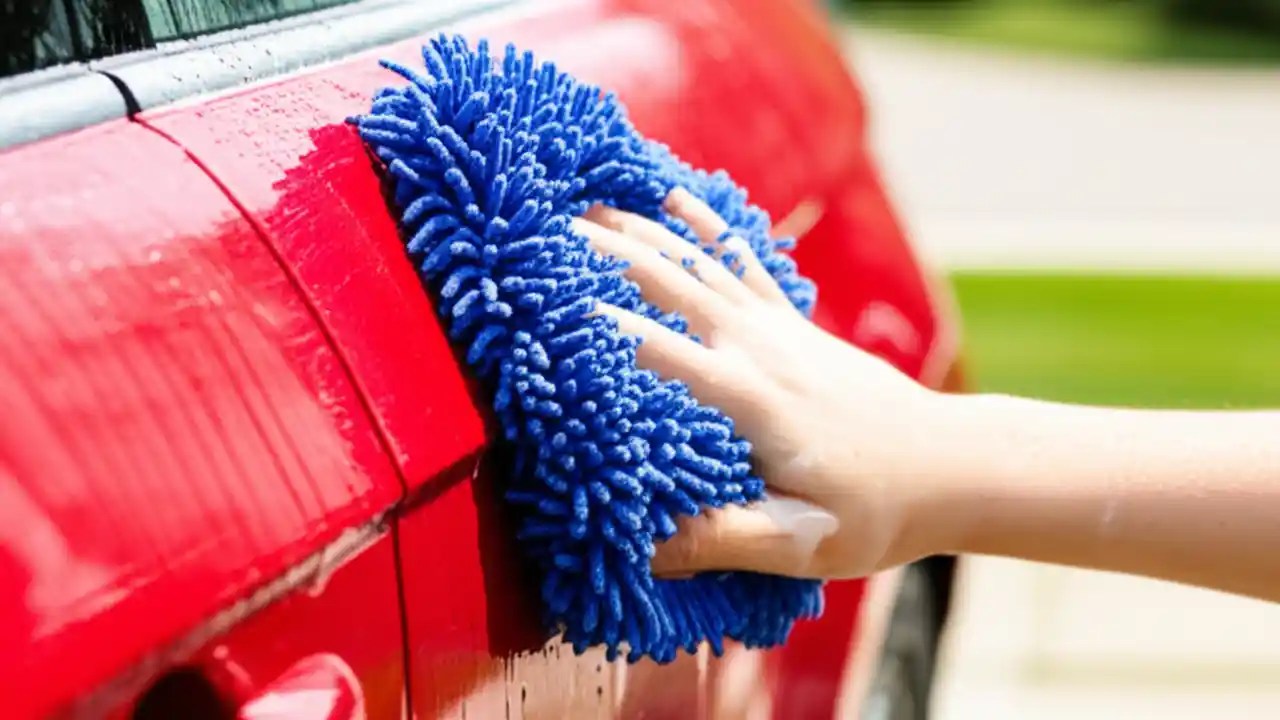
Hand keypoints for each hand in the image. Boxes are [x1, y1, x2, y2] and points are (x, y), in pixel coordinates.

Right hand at [572, 189, 948, 579]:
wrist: (950, 465)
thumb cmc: (874, 511)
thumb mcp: (800, 544)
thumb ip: (721, 539)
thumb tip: (642, 547)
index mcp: (749, 399)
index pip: (655, 349)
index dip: (596, 324)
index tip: (539, 301)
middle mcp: (757, 347)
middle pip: (668, 284)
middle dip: (604, 254)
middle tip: (544, 227)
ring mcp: (777, 328)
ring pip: (696, 260)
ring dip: (639, 229)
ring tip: (587, 200)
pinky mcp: (792, 324)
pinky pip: (739, 258)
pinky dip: (702, 224)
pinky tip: (674, 194)